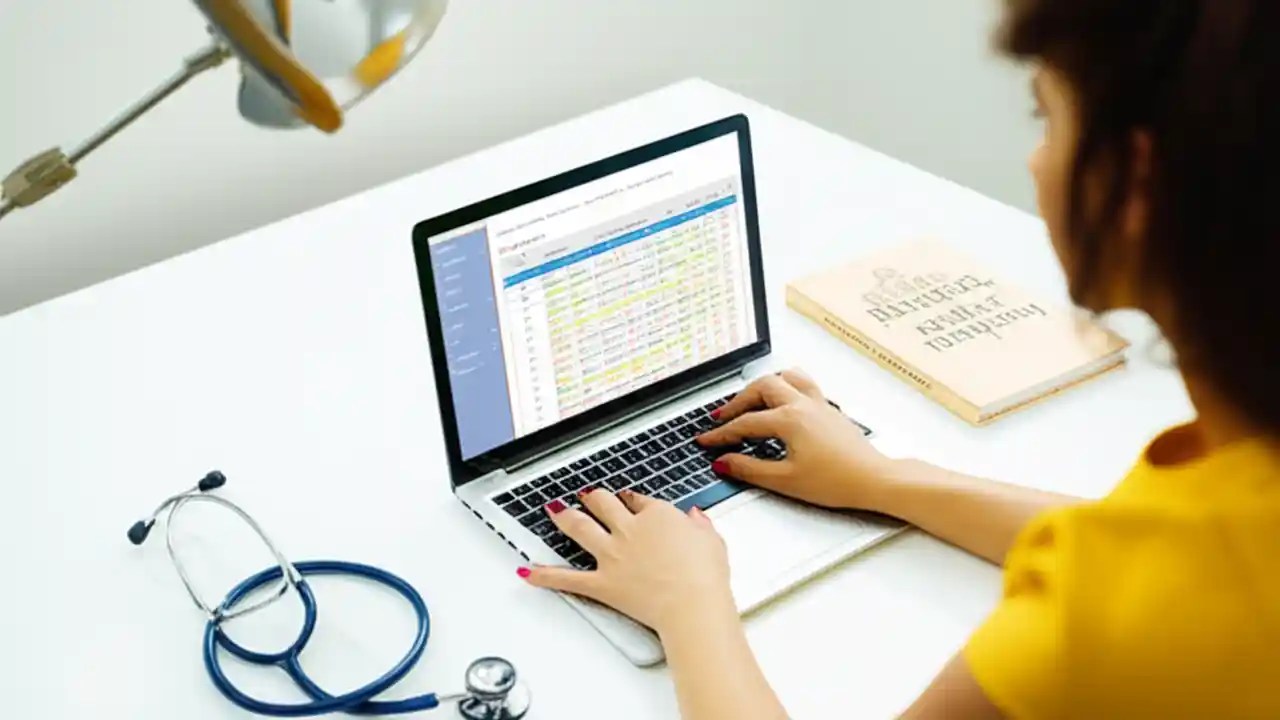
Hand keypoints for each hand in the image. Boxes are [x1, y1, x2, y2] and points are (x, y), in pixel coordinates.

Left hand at [521, 489, 735, 637]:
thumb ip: (699, 525)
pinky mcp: (601, 583)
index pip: (637, 500)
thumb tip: (695, 516)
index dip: (630, 498)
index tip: (628, 499)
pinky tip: (528, 570)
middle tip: (587, 495)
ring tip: (553, 510)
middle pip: (603, 504)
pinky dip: (544, 575)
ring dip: (564, 517)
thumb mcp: (712, 541)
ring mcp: (611, 555)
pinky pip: (566, 578)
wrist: (692, 604)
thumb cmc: (705, 576)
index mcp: (657, 516)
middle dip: (593, 497)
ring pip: (579, 527)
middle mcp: (629, 530)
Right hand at [697, 369, 896, 509]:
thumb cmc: (837, 481)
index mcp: (790, 420)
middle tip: (723, 418)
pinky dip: (786, 385)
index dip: (721, 433)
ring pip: (785, 376)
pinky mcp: (830, 409)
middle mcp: (803, 404)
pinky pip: (804, 383)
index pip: (745, 423)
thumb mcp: (785, 481)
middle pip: (761, 388)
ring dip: (764, 385)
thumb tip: (724, 463)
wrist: (874, 479)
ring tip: (751, 400)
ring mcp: (819, 403)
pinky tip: (784, 401)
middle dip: (738, 402)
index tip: (706, 439)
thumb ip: (750, 470)